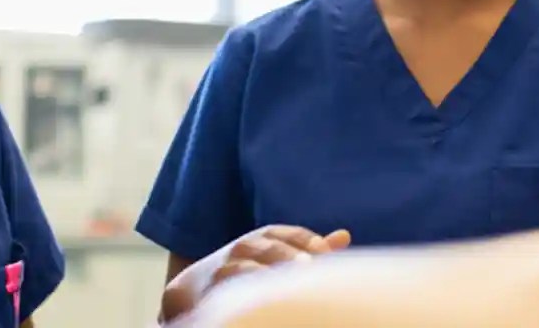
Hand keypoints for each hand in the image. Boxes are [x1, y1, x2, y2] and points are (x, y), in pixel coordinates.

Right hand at [159, 226, 350, 322]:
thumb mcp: (278, 254)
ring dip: (263, 275)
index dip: (309, 242)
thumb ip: (310, 250)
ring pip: (245, 270)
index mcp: (265, 237)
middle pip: (270, 249)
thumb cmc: (249, 269)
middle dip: (289, 256)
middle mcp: (245, 247)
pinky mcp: (210, 290)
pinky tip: (258, 304)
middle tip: (308, 268)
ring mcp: (226, 267)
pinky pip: (225, 293)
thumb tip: (344, 236)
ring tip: (283, 288)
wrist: (193, 287)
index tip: (325, 254)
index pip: (291, 235)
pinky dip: (240, 297)